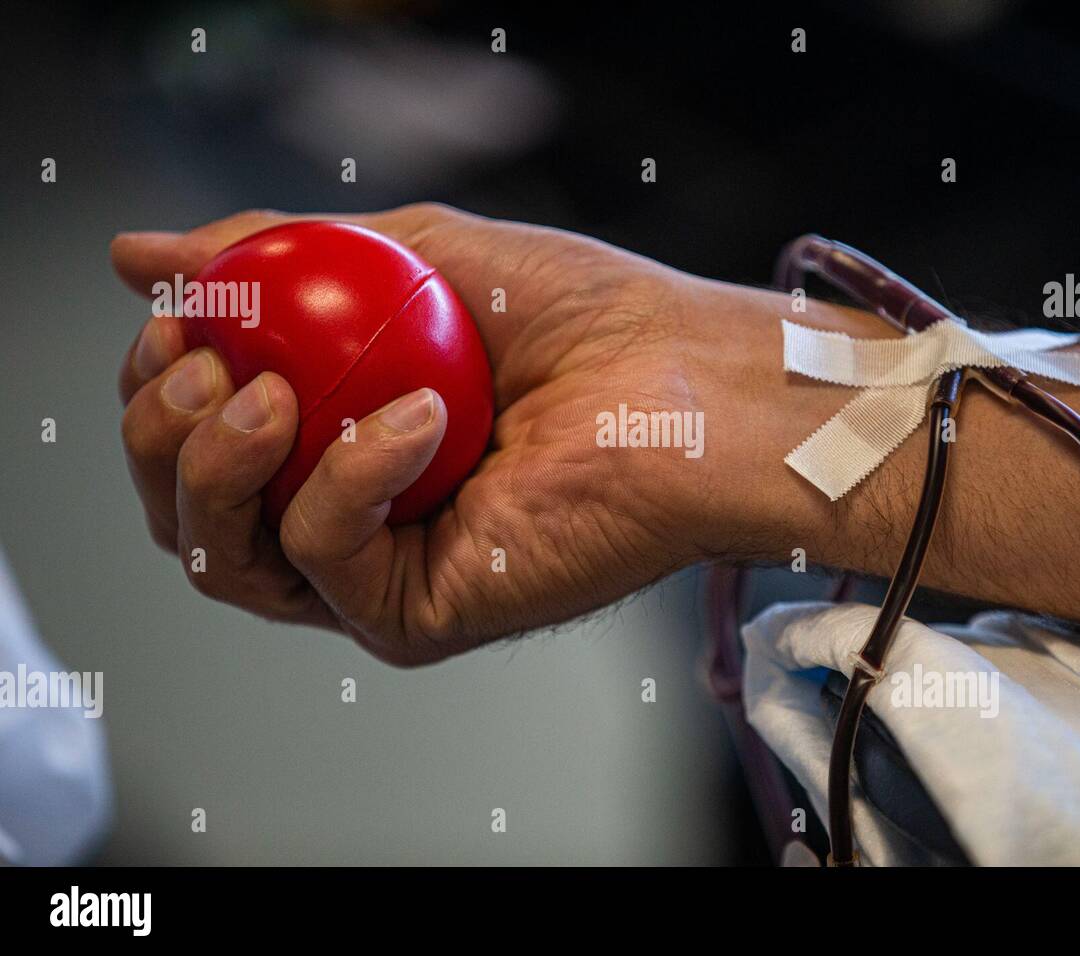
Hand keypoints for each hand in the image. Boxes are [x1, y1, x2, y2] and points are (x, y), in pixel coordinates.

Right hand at [113, 204, 778, 664]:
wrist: (686, 382)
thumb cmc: (585, 320)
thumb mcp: (412, 251)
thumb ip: (280, 253)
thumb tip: (142, 258)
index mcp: (336, 444)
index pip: (199, 441)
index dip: (156, 387)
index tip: (173, 320)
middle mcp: (346, 518)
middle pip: (186, 512)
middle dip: (159, 435)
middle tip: (200, 363)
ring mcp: (377, 573)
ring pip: (224, 557)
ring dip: (211, 466)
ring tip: (261, 389)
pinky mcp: (416, 614)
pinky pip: (327, 556)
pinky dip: (346, 474)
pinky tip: (414, 415)